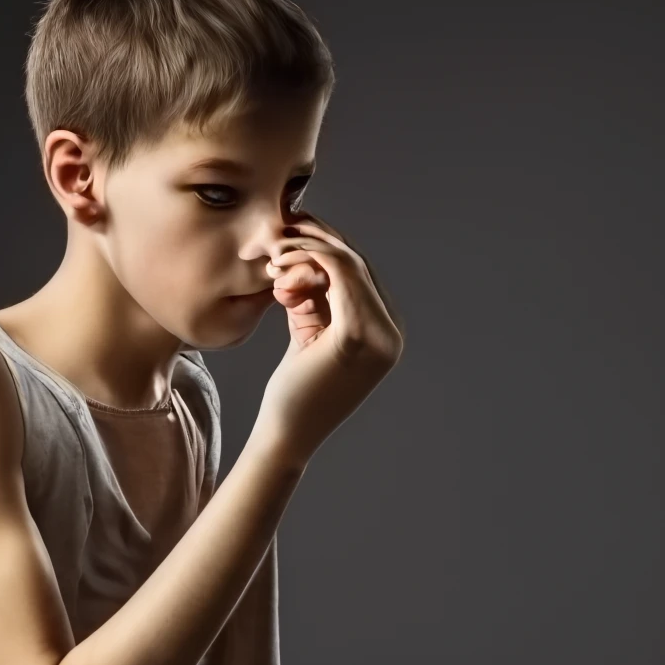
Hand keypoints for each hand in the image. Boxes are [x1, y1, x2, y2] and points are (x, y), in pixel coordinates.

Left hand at [254, 211, 403, 466]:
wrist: (286, 433)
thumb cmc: (294, 388)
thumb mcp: (311, 330)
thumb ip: (318, 295)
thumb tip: (308, 253)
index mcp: (387, 333)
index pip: (361, 275)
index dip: (325, 246)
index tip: (289, 235)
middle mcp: (392, 333)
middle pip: (357, 265)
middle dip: (315, 241)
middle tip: (279, 231)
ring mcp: (381, 336)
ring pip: (347, 265)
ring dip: (306, 251)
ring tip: (272, 256)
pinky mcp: (357, 335)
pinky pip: (338, 275)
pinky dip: (309, 260)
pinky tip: (280, 266)